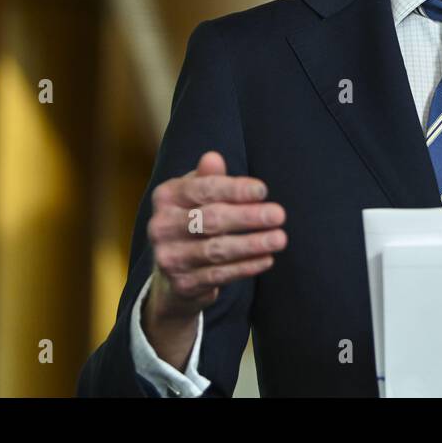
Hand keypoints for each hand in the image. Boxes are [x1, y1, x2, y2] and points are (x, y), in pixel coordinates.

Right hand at [141, 151, 285, 368]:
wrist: (173, 273)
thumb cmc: (193, 221)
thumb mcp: (198, 196)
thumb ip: (208, 178)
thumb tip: (213, 157)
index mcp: (166, 197)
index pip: (202, 189)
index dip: (234, 190)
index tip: (263, 190)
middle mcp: (161, 227)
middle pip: (211, 220)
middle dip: (248, 217)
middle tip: (279, 214)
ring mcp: (169, 258)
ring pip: (216, 250)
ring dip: (252, 244)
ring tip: (280, 238)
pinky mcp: (182, 284)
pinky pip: (219, 275)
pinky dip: (246, 267)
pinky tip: (267, 259)